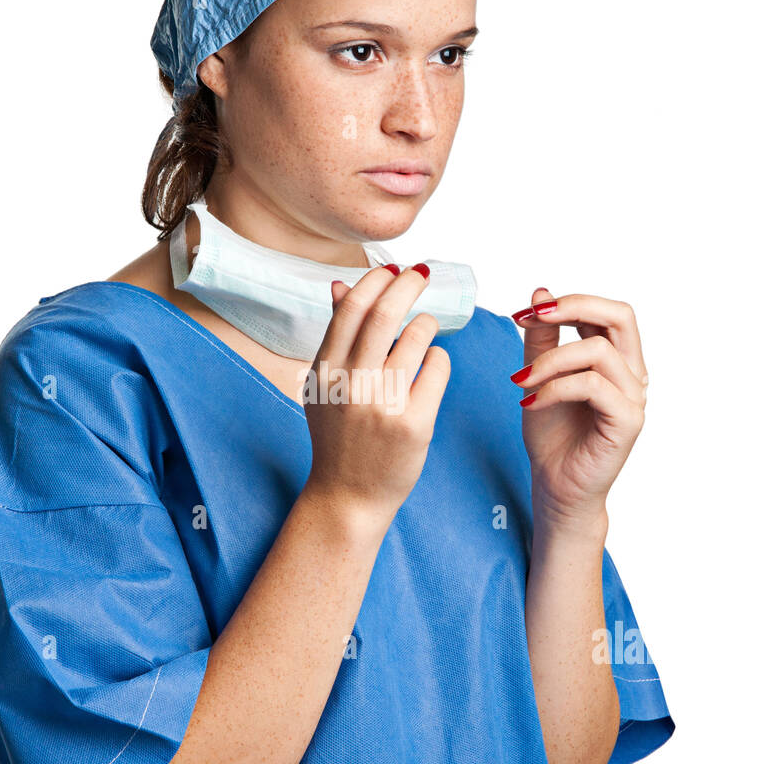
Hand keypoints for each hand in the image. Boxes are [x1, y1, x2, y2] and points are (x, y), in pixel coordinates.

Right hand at [304, 264, 450, 529]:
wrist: (348, 496)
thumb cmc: (340, 436)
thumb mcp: (325, 385)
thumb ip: (335, 335)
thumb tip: (340, 283)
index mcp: (324, 372)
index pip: (351, 308)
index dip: (376, 279)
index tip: (393, 268)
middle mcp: (350, 386)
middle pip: (384, 313)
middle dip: (408, 283)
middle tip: (422, 272)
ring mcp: (382, 406)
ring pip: (417, 337)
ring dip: (426, 324)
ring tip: (425, 329)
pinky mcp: (413, 424)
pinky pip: (438, 368)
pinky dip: (438, 359)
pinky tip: (430, 368)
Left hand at [509, 286, 648, 530]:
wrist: (556, 485)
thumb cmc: (553, 434)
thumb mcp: (538, 376)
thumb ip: (542, 338)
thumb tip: (541, 293)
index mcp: (615, 357)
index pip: (605, 311)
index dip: (567, 302)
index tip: (524, 313)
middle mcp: (632, 373)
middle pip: (620, 316)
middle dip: (573, 308)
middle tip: (532, 319)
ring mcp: (634, 397)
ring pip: (598, 352)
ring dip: (551, 361)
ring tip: (521, 382)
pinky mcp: (627, 421)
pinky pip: (592, 386)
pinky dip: (555, 388)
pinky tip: (530, 402)